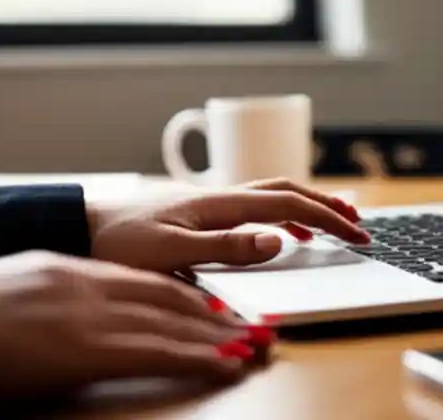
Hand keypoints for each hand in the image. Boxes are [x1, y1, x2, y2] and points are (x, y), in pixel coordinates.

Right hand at [0, 251, 259, 398]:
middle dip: (214, 314)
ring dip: (220, 336)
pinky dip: (198, 357)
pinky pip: (157, 351)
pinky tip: (225, 364)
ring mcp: (87, 313)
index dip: (183, 297)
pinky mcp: (86, 347)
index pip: (140, 282)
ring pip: (173, 321)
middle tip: (251, 328)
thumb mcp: (4, 300)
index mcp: (63, 271)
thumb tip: (57, 339)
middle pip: (168, 295)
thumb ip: (42, 312)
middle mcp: (84, 284)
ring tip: (255, 347)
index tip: (211, 310)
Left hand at [86, 178, 370, 272]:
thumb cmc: (119, 243)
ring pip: (272, 194)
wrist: (82, 225)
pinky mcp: (201, 210)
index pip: (289, 205)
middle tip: (360, 226)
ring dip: (308, 205)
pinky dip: (282, 212)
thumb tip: (277, 240)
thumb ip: (225, 247)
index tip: (358, 237)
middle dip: (328, 207)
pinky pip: (254, 204)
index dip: (328, 219)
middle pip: (287, 191)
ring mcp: (211, 201)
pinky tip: (282, 231)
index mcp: (219, 204)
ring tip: (335, 222)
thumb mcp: (171, 252)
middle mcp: (220, 196)